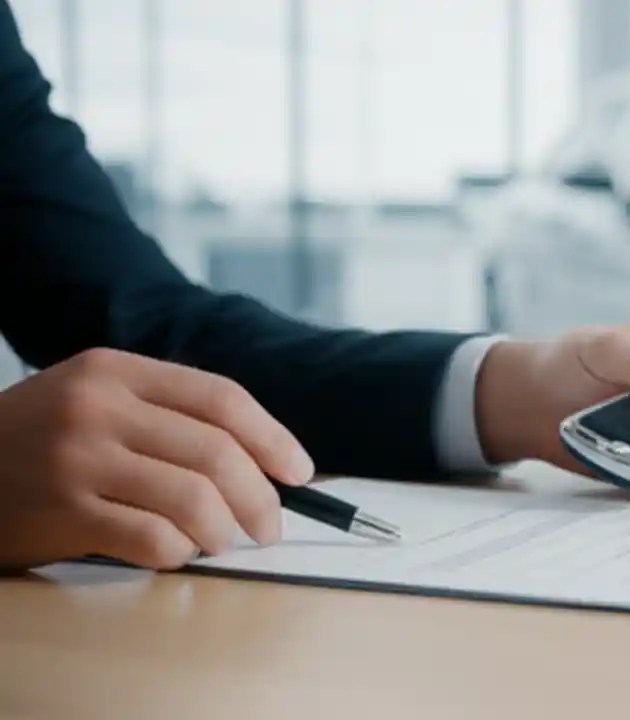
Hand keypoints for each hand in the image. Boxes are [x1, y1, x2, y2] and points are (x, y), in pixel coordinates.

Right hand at [0, 349, 313, 570]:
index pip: (222, 398)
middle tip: (270, 526)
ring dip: (223, 530)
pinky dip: (179, 553)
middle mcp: (99, 407)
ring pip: (193, 499)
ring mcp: (78, 459)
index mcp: (117, 370)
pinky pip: (154, 540)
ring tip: (219, 540)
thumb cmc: (37, 441)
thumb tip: (262, 459)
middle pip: (217, 452)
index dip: (273, 438)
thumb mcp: (94, 400)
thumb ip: (166, 416)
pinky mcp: (62, 512)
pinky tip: (172, 551)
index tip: (300, 472)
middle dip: (260, 497)